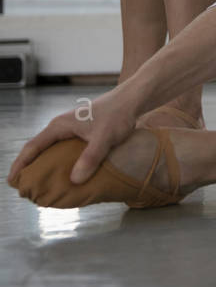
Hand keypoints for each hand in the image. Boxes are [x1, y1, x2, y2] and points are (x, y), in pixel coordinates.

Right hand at [7, 88, 141, 186]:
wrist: (132, 100)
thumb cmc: (117, 115)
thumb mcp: (103, 138)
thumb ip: (90, 158)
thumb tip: (75, 180)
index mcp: (59, 126)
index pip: (32, 147)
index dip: (21, 164)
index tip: (12, 180)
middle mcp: (61, 127)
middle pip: (39, 149)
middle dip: (29, 166)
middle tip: (24, 186)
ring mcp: (72, 129)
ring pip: (52, 149)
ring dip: (45, 164)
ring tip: (41, 183)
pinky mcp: (83, 132)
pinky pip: (64, 149)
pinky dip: (60, 161)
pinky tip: (66, 173)